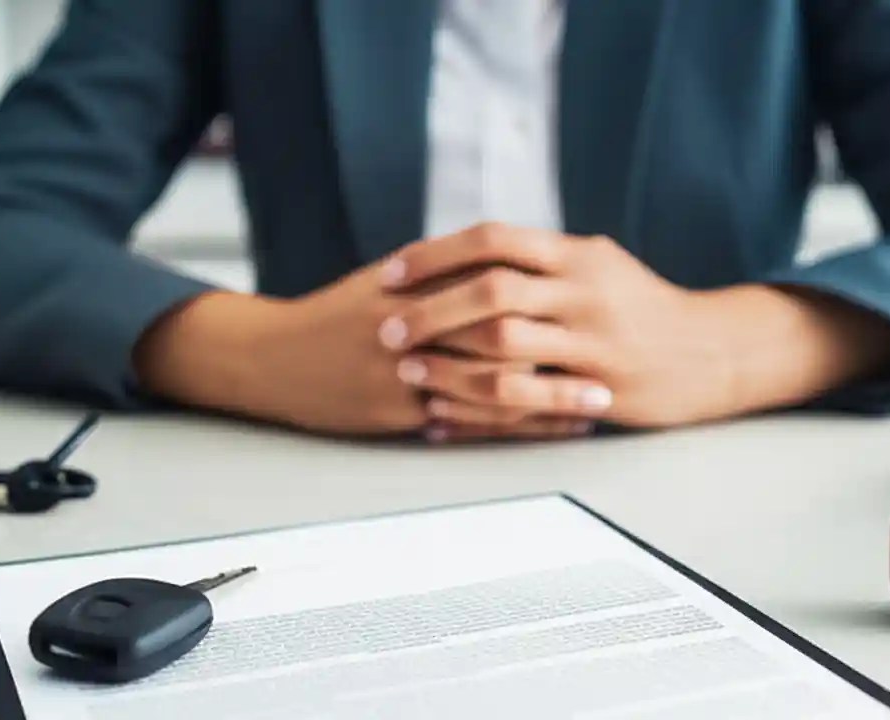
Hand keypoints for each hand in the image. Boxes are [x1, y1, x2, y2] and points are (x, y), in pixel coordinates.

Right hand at [133, 258, 595, 438]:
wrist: (274, 356)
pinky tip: (539, 432)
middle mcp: (414, 325)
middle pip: (506, 342)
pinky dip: (505, 429)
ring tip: (592, 407)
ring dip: (547, 402)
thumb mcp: (389, 281)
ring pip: (490, 388)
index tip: (597, 319)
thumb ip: (446, 271)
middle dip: (565, 360)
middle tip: (615, 370)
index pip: (499, 292)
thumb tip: (508, 258)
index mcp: (419, 285)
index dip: (553, 309)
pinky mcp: (391, 410)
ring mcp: (402, 371)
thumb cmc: (338, 315)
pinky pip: (459, 422)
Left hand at [378, 223, 889, 426]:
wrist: (713, 352)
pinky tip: (441, 416)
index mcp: (576, 253)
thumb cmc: (644, 308)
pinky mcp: (597, 384)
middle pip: (491, 287)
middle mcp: (583, 288)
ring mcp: (592, 338)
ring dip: (446, 356)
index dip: (436, 254)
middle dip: (430, 307)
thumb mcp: (599, 266)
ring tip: (405, 368)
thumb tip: (476, 250)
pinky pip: (524, 395)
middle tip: (386, 328)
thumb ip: (542, 259)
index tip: (390, 272)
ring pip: (504, 341)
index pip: (494, 238)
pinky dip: (475, 405)